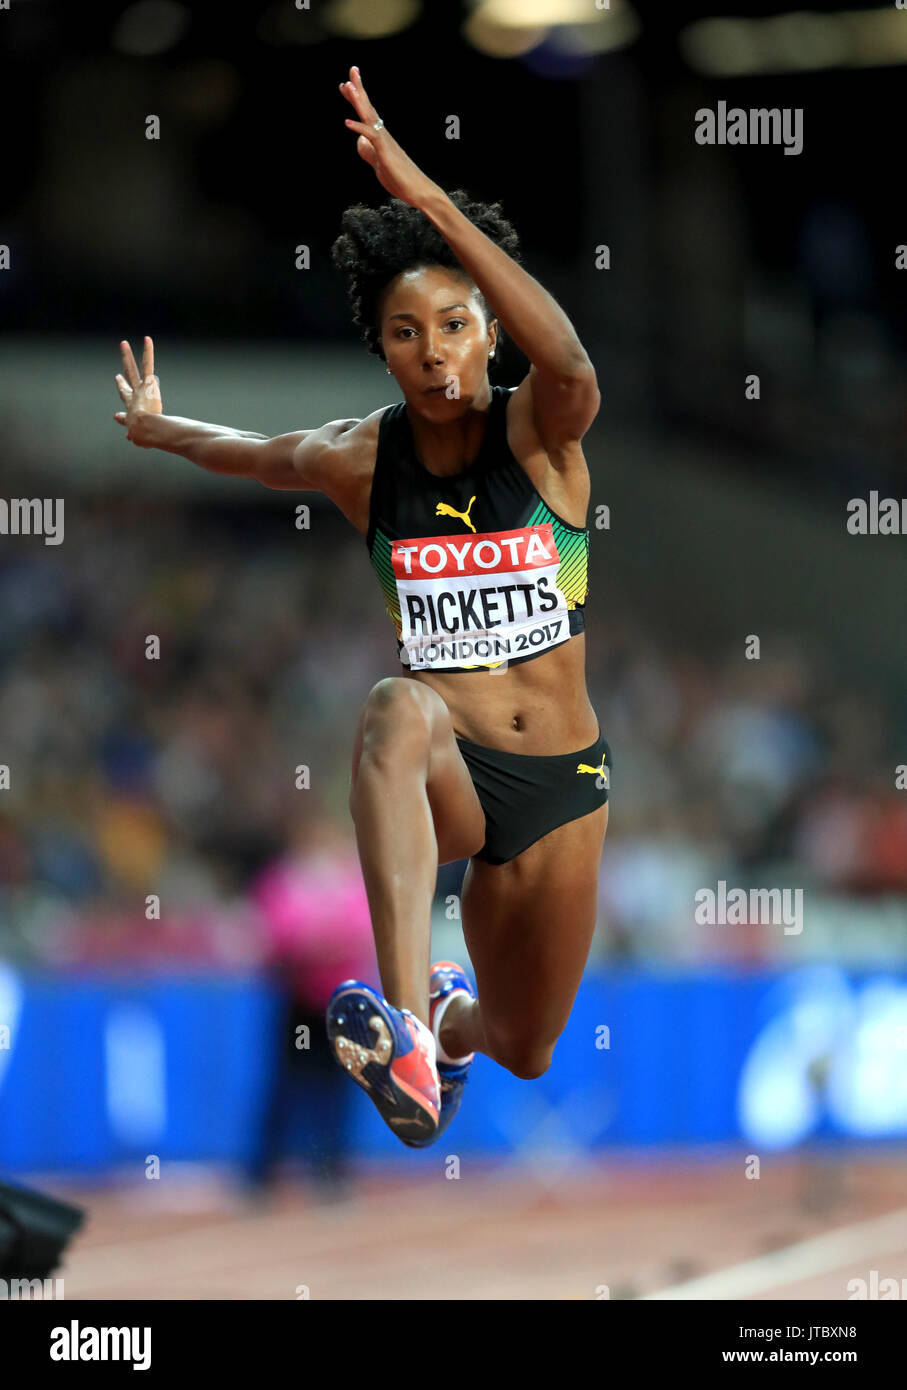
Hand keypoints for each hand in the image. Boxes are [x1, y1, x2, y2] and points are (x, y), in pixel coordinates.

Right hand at [114, 336, 161, 443]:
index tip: (117, 416)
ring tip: (123, 344)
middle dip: (121, 383)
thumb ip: (138, 438)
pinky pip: (147, 364)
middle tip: (117, 377)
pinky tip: (147, 339)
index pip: (125, 417)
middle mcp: (132, 400)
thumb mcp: (142, 439)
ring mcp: (138, 390)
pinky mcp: (147, 383)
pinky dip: (147, 351)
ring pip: (131, 370)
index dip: (122, 417)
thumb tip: (132, 438)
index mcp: (132, 416)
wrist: (146, 428)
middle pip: (124, 389)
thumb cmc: (146, 436)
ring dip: (127, 356)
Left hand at [340, 66, 440, 208]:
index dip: (356, 98)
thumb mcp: (378, 163)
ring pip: (370, 117)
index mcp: (381, 136)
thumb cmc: (401, 179)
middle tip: (352, 70)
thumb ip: (368, 150)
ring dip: (358, 101)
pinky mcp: (385, 152)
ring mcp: (385, 142)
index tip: (346, 84)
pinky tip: (346, 122)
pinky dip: (359, 128)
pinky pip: (371, 137)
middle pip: (368, 108)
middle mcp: (383, 134)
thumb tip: (360, 140)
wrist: (419, 191)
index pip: (367, 113)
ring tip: (347, 85)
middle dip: (359, 89)